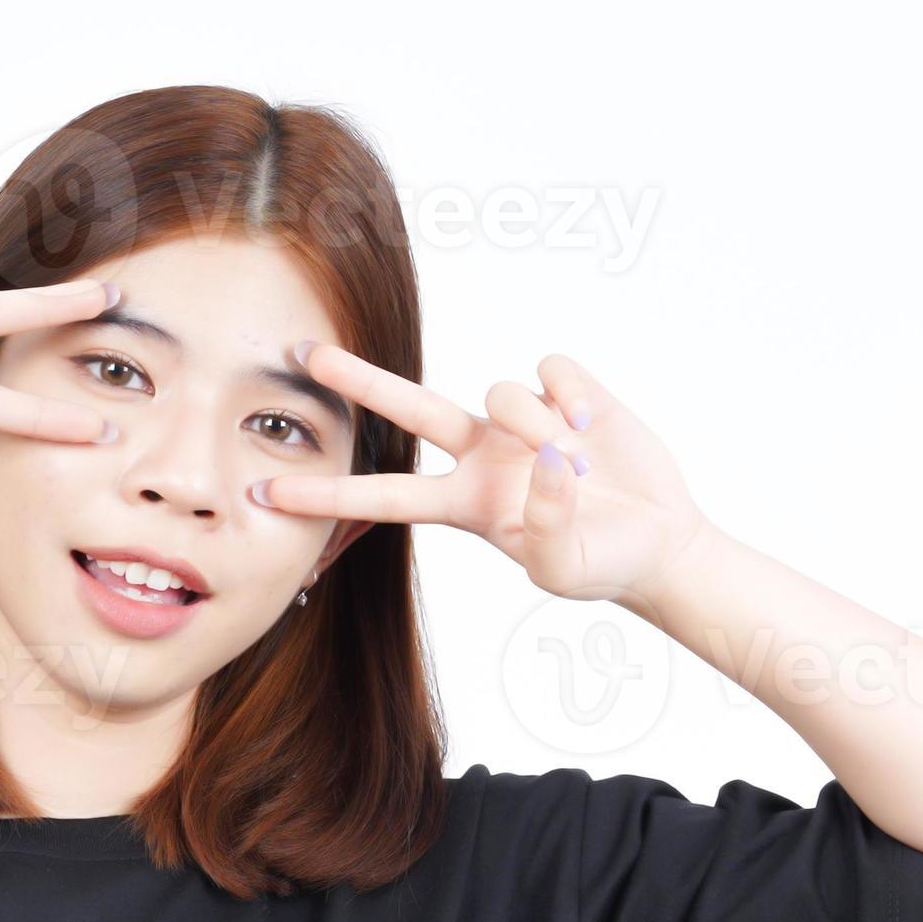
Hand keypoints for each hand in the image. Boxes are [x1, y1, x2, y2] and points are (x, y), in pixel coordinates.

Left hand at [254, 345, 710, 605]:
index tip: (264, 494)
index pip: (383, 496)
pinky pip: (550, 370)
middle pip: (407, 407)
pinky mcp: (567, 393)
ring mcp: (522, 421)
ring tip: (577, 462)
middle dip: (356, 379)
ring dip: (538, 424)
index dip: (325, 495)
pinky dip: (570, 394)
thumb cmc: (600, 565)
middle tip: (303, 352)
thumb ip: (546, 526)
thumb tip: (543, 460)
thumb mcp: (563, 569)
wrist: (658, 542)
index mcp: (465, 504)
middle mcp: (482, 454)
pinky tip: (591, 424)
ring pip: (501, 390)